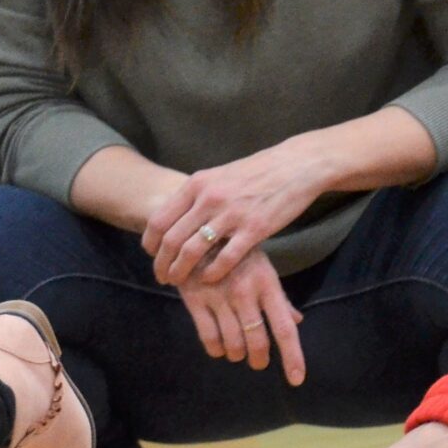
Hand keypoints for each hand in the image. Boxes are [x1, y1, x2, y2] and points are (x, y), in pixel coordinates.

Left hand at [143, 141, 330, 287]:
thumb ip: (196, 197)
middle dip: (161, 263)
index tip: (152, 256)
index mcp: (197, 184)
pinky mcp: (254, 229)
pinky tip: (208, 279)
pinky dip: (212, 273)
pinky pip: (225, 258)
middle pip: (171, 240)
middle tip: (161, 277)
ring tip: (178, 281)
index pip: (159, 220)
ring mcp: (231, 214)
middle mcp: (209, 199)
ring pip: (192, 252)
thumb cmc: (256, 172)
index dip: (150, 243)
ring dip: (181, 271)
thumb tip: (173, 218)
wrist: (296, 165)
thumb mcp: (219, 176)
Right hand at [175, 250, 304, 382]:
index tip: (296, 379)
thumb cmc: (237, 254)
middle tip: (258, 362)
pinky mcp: (195, 300)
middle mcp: (245, 292)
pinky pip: (208, 337)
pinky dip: (216, 349)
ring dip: (236, 354)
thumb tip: (296, 321)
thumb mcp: (263, 269)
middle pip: (256, 340)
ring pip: (232, 343)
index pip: (284, 328)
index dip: (292, 356)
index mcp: (267, 284)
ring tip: (237, 352)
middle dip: (258, 359)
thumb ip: (278, 298)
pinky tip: (218, 348)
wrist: (197, 233)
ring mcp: (219, 297)